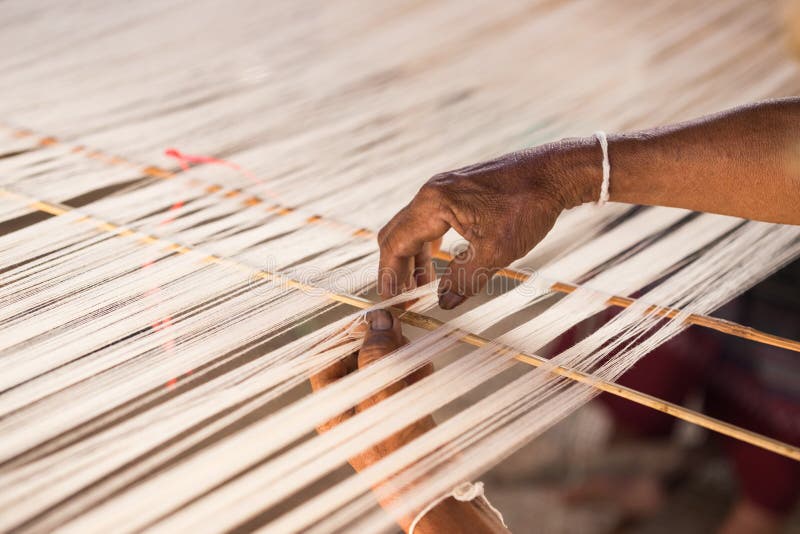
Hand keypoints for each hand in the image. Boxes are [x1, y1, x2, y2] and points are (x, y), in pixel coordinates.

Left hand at [309, 309, 507, 532]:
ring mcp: (378, 408)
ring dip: (400, 353)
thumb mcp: (382, 396)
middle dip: (378, 341)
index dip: (344, 335)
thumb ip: (376, 356)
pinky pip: (403, 379)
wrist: (431, 490)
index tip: (367, 316)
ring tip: (416, 350)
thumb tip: (377, 318)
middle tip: (398, 327)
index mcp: (333, 406)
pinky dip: (414, 368)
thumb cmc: (397, 450)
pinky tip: (426, 365)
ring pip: (383, 365)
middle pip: (357, 358)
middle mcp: (351, 405)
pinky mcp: (402, 411)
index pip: (326, 359)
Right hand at [378, 138, 598, 308]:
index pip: (396, 244)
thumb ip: (464, 279)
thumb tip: (443, 302)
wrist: (554, 172)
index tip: (392, 302)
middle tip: (402, 298)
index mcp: (434, 203)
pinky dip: (426, 244)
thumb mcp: (496, 252)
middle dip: (395, 269)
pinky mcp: (455, 190)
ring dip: (412, 258)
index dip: (390, 276)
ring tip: (422, 286)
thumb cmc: (528, 207)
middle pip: (395, 235)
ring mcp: (442, 188)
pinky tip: (438, 262)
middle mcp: (431, 192)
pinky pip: (428, 220)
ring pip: (412, 228)